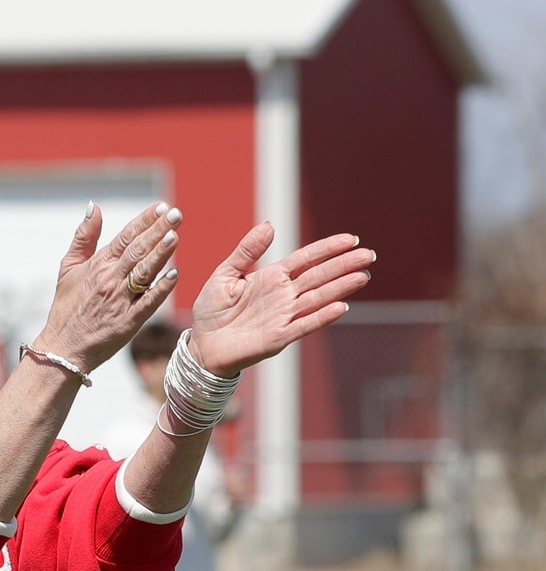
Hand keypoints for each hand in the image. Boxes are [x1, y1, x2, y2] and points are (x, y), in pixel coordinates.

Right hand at [34, 201, 182, 371]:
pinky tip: (174, 275)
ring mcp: (119, 301)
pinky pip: (147, 303)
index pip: (125, 237)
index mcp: (98, 265)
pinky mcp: (128, 322)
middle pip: (137, 250)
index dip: (145, 220)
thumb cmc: (67, 308)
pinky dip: (161, 288)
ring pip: (144, 272)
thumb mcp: (68, 268)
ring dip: (160, 254)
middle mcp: (110, 280)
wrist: (64, 347)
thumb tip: (94, 207)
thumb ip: (84, 237)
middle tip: (176, 214)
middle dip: (158, 230)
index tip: (162, 207)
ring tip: (175, 236)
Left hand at [188, 223, 374, 375]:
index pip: (306, 259)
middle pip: (318, 277)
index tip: (350, 239)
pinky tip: (341, 306)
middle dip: (343, 266)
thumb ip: (247, 251)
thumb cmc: (212, 311)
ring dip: (340, 288)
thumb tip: (269, 225)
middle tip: (368, 254)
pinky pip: (303, 325)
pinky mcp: (278, 337)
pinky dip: (321, 317)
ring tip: (363, 276)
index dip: (327, 249)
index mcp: (271, 278)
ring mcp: (283, 316)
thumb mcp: (225, 274)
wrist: (202, 345)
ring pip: (317, 299)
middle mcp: (282, 296)